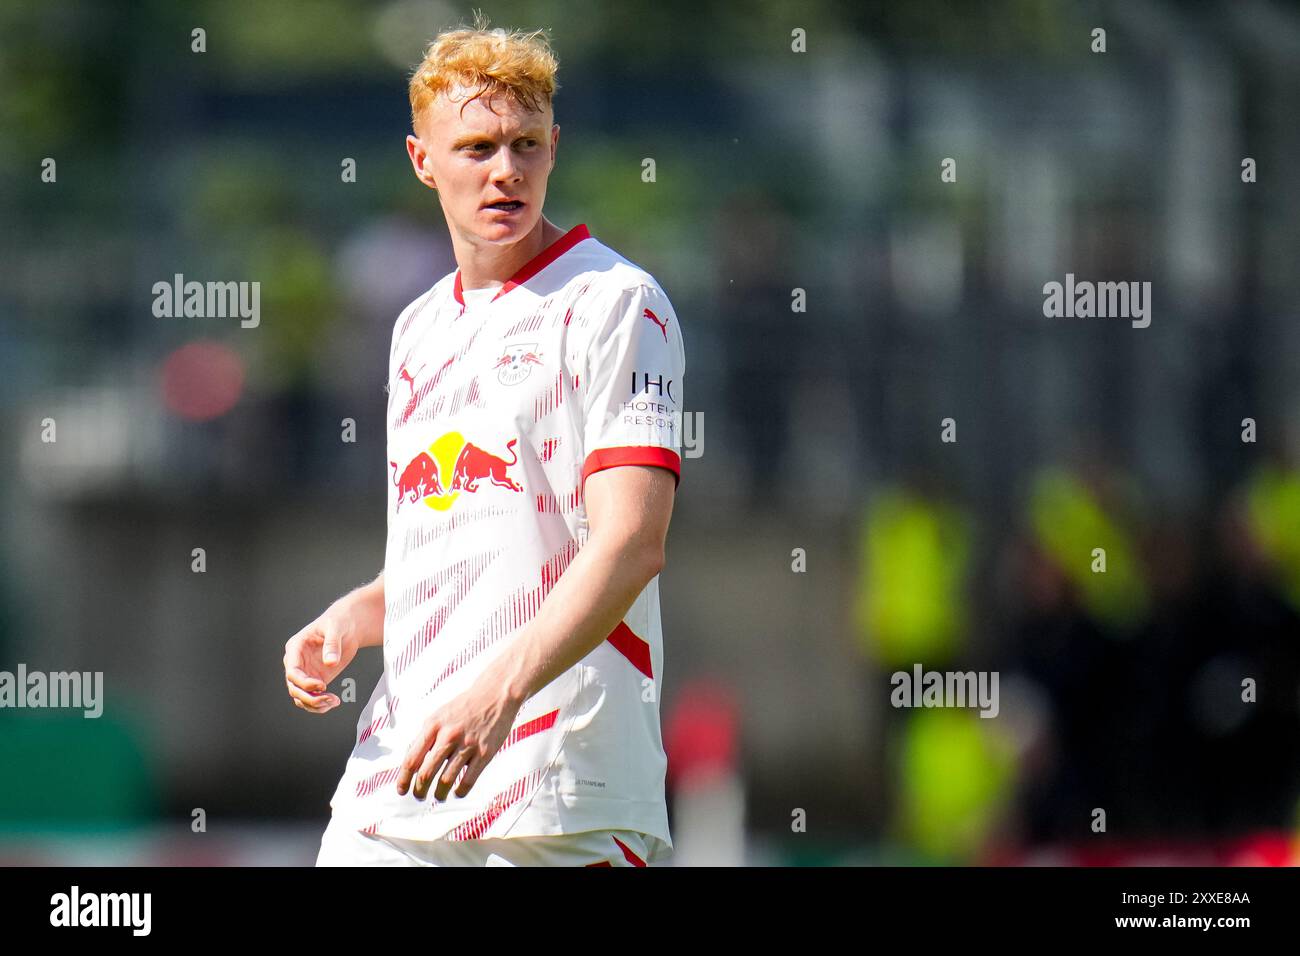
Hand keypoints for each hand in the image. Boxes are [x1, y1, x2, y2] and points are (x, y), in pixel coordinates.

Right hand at [283, 602, 363, 714]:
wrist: (349, 625)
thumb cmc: (339, 621)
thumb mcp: (336, 627)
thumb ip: (332, 644)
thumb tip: (330, 663)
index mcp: (296, 648)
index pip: (292, 671)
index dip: (304, 682)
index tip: (322, 684)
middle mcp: (297, 662)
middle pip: (294, 688)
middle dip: (309, 697)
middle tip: (329, 698)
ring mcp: (306, 672)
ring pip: (300, 696)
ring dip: (314, 704)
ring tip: (333, 701)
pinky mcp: (316, 679)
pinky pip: (312, 697)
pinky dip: (320, 704)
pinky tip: (333, 702)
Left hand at [396, 677, 521, 800]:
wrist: (495, 694)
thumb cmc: (464, 707)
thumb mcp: (439, 716)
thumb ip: (426, 737)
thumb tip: (412, 764)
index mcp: (433, 726)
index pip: (411, 759)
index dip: (403, 779)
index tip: (401, 790)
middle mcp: (448, 736)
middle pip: (426, 773)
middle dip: (419, 791)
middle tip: (419, 795)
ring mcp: (467, 745)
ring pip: (445, 781)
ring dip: (438, 794)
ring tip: (438, 796)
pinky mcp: (485, 753)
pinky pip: (468, 781)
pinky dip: (459, 792)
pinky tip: (456, 792)